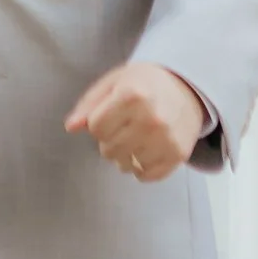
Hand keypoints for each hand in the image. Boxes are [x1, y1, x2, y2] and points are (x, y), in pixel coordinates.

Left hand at [67, 60, 205, 181]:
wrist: (187, 88)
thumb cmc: (144, 83)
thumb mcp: (114, 82)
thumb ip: (89, 104)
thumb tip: (71, 127)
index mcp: (131, 95)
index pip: (96, 128)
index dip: (98, 123)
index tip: (110, 115)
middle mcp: (151, 118)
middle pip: (108, 150)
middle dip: (109, 141)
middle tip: (123, 127)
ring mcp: (166, 139)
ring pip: (125, 165)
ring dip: (124, 156)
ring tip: (135, 138)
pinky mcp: (178, 155)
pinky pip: (146, 176)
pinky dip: (141, 168)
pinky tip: (146, 151)